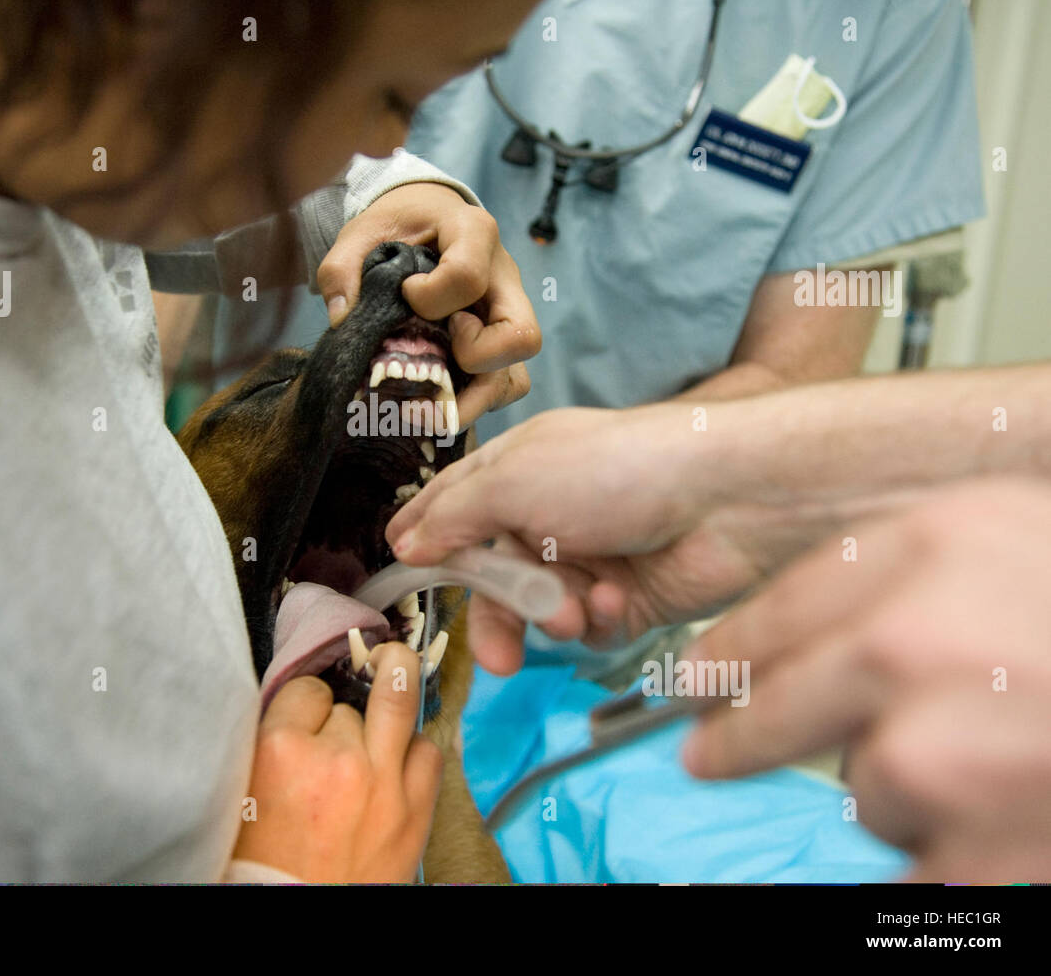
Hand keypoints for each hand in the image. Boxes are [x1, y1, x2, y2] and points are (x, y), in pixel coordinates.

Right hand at [232, 643, 442, 881]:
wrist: (292, 907)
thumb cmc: (262, 855)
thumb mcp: (247, 784)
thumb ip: (276, 736)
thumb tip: (312, 701)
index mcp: (281, 748)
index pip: (308, 688)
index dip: (309, 701)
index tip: (309, 714)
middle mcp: (337, 759)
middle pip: (355, 698)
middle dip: (361, 685)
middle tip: (380, 660)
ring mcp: (382, 784)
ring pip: (401, 709)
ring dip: (391, 715)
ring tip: (387, 716)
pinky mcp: (414, 811)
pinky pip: (429, 752)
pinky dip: (414, 751)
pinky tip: (399, 763)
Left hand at [318, 182, 539, 427]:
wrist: (428, 217)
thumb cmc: (399, 224)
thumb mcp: (363, 231)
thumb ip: (341, 268)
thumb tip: (341, 319)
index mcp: (473, 233)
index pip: (467, 277)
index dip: (430, 297)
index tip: (405, 293)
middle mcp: (504, 278)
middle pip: (520, 337)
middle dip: (474, 361)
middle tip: (434, 354)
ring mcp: (508, 314)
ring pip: (516, 375)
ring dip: (471, 399)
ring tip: (424, 405)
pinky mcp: (501, 340)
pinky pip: (509, 385)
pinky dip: (474, 401)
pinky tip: (438, 397)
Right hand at [385, 405, 774, 666]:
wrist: (726, 501)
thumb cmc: (613, 472)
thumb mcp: (514, 481)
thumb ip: (454, 516)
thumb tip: (405, 542)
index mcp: (517, 468)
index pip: (454, 502)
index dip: (425, 534)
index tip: (398, 567)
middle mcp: (547, 512)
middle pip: (492, 575)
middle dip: (497, 613)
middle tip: (499, 656)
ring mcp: (587, 557)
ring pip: (538, 609)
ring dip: (551, 614)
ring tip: (576, 611)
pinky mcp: (627, 599)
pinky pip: (587, 627)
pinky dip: (598, 618)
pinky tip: (620, 598)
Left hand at [681, 478, 1050, 881]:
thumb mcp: (1005, 529)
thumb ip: (894, 569)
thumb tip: (798, 633)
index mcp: (915, 557)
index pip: (762, 620)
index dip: (714, 661)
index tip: (690, 686)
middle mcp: (906, 652)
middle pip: (765, 714)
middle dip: (731, 739)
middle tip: (708, 755)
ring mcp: (937, 764)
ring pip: (864, 794)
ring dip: (905, 791)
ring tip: (1001, 762)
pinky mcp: (979, 862)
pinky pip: (911, 873)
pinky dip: (945, 857)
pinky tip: (1001, 810)